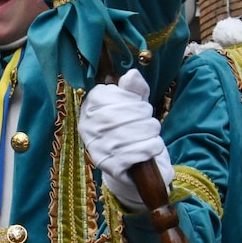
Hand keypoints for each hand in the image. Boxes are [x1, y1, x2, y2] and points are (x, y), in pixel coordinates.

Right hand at [80, 70, 174, 208]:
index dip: (133, 100)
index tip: (138, 106)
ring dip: (152, 132)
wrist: (130, 165)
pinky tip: (153, 147)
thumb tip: (132, 74)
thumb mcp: (133, 103)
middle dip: (146, 116)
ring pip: (134, 132)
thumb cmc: (131, 127)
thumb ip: (133, 87)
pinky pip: (137, 153)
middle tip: (149, 122)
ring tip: (151, 134)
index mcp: (89, 107)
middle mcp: (88, 127)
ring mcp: (97, 148)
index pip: (115, 96)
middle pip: (126, 114)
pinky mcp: (110, 167)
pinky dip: (152, 148)